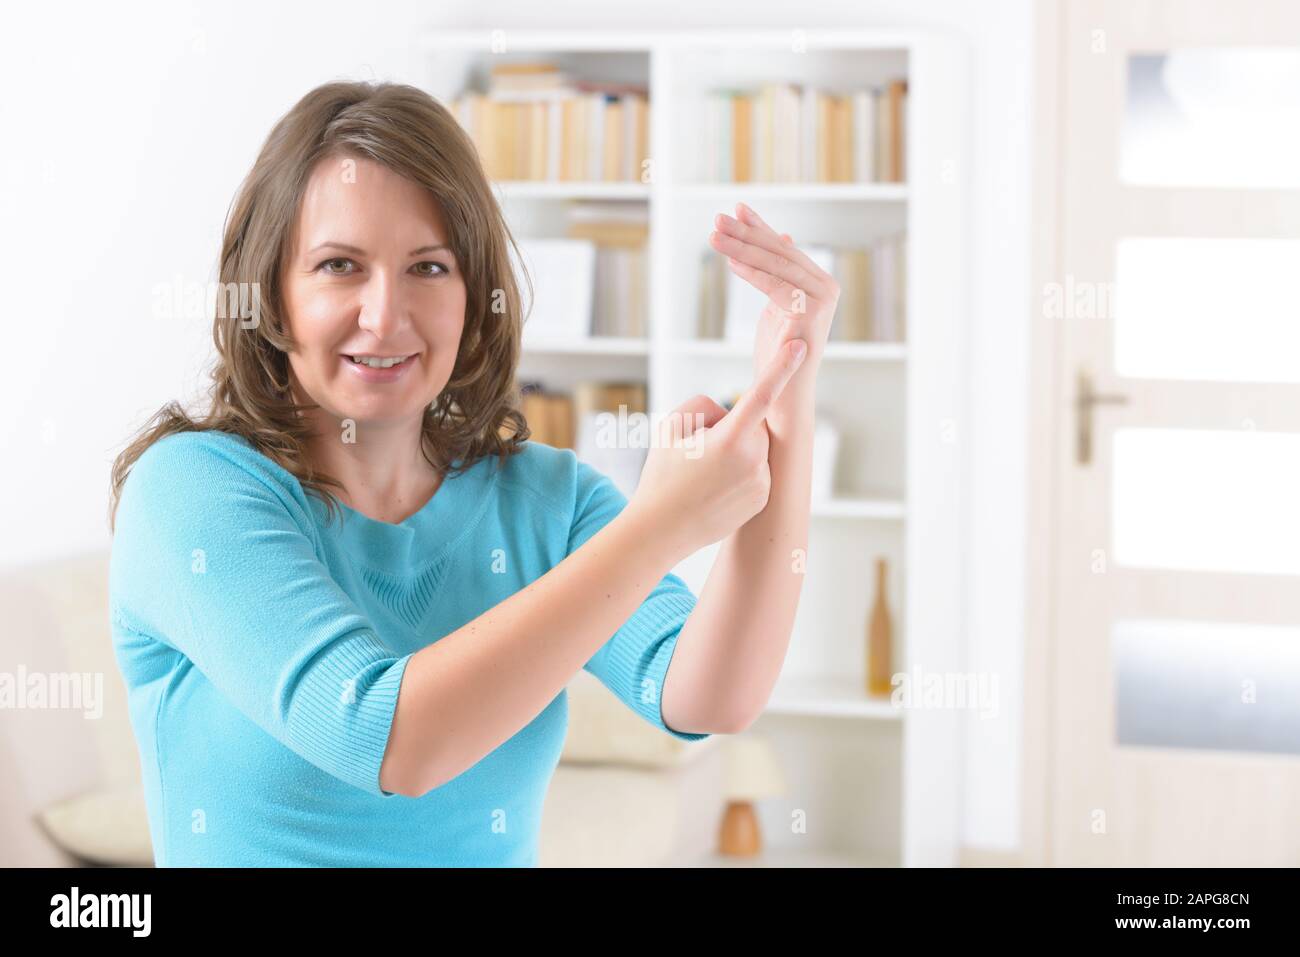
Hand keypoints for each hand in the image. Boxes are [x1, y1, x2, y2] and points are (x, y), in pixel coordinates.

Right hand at [627, 336, 807, 558]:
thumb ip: (704, 405)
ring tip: (704, 475)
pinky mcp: (763, 499)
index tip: (799, 348)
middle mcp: (754, 461)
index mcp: (731, 440)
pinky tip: (714, 488)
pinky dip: (740, 471)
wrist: (660, 532)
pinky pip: (757, 469)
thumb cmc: (661, 477)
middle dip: (731, 426)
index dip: (780, 367)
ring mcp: (762, 483)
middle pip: (751, 423)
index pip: (761, 395)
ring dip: (735, 450)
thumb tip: (731, 416)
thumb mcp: (670, 427)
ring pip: (754, 446)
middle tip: (697, 450)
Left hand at [708, 203, 839, 429]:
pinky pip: (777, 284)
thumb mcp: (777, 306)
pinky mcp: (813, 312)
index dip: (759, 228)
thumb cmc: (777, 356)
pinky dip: (752, 272)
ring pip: (777, 265)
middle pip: (779, 253)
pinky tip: (730, 262)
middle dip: (746, 233)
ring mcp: (823, 298)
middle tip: (718, 218)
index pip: (783, 249)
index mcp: (819, 282)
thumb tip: (783, 236)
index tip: (735, 209)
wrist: (785, 397)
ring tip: (715, 236)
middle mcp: (827, 287)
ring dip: (743, 247)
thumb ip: (779, 273)